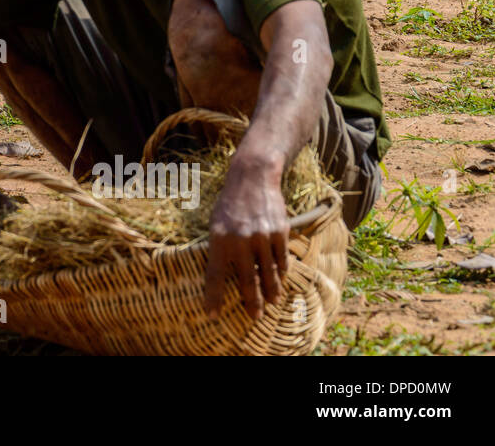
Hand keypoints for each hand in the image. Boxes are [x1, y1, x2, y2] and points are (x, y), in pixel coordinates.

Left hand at [203, 165, 289, 318]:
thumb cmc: (229, 204)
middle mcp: (240, 240)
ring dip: (271, 291)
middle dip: (251, 302)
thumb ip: (220, 248)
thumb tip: (222, 276)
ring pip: (268, 273)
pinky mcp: (280, 232)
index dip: (213, 297)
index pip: (214, 275)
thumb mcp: (215, 224)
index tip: (212, 314)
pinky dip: (281, 270)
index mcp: (218, 239)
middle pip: (246, 280)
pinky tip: (280, 278)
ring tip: (272, 302)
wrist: (252, 177)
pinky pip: (281, 259)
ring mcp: (262, 237)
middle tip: (254, 317)